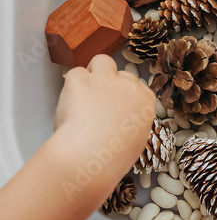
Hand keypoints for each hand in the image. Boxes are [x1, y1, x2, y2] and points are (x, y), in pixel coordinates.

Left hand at [53, 55, 154, 177]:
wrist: (90, 156)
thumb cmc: (112, 158)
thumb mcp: (135, 141)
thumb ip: (131, 122)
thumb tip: (118, 119)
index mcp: (145, 102)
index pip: (137, 85)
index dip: (123, 92)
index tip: (115, 102)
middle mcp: (128, 86)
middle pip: (120, 72)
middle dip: (109, 82)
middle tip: (96, 101)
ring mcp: (105, 79)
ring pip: (101, 61)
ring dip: (93, 73)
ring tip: (83, 93)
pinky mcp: (81, 79)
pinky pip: (74, 73)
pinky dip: (70, 86)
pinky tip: (70, 104)